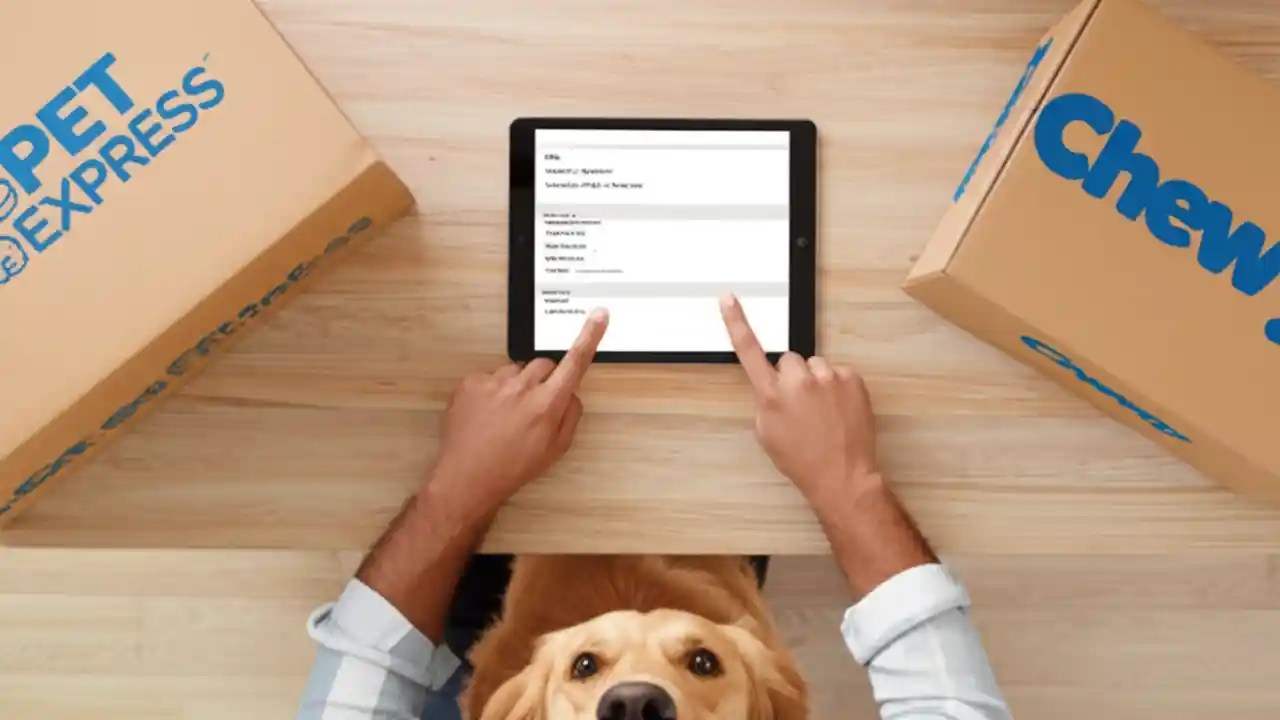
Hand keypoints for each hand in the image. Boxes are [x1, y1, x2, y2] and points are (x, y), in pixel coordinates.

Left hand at [428, 308, 608, 522]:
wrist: (467, 478)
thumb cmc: (513, 468)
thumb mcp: (555, 449)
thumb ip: (570, 415)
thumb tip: (570, 393)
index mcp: (547, 404)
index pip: (574, 363)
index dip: (589, 337)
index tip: (599, 316)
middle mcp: (521, 388)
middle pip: (544, 365)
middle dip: (544, 380)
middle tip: (534, 406)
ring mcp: (492, 383)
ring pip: (516, 371)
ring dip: (516, 386)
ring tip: (505, 416)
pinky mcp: (470, 383)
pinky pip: (490, 377)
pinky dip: (491, 392)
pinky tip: (487, 414)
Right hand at [720, 294, 935, 597]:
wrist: (842, 475)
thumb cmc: (802, 460)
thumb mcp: (767, 433)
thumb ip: (766, 401)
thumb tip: (774, 385)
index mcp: (771, 395)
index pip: (748, 350)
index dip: (736, 322)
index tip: (729, 300)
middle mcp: (797, 381)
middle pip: (789, 360)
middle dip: (792, 377)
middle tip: (801, 405)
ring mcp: (827, 378)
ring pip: (815, 367)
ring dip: (817, 382)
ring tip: (823, 412)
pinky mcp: (851, 378)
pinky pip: (838, 373)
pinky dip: (837, 388)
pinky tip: (838, 411)